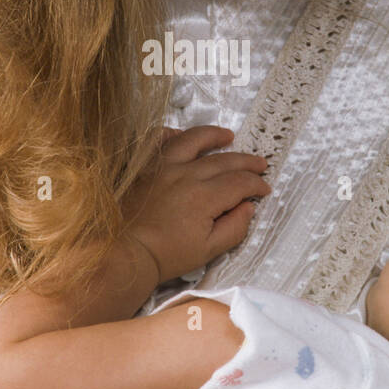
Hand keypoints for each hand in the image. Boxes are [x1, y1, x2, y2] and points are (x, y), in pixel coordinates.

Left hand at [121, 126, 269, 284]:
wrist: (125, 252)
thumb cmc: (166, 255)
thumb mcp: (209, 250)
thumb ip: (234, 227)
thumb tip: (248, 207)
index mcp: (204, 196)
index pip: (240, 182)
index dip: (256, 184)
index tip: (263, 189)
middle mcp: (186, 174)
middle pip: (224, 160)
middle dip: (247, 161)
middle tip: (260, 163)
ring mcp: (163, 166)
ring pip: (193, 140)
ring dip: (214, 136)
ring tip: (228, 135)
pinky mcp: (144, 166)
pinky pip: (158, 140)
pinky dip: (172, 134)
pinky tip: (182, 135)